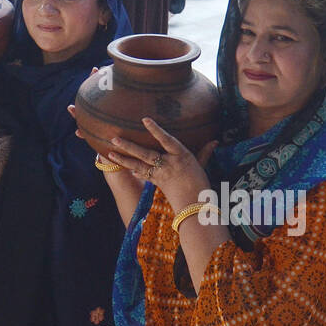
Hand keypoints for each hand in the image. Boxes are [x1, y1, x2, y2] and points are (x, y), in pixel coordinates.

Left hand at [100, 118, 215, 207]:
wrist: (195, 205)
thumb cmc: (200, 182)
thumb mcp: (202, 165)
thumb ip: (205, 152)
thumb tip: (215, 141)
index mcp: (181, 156)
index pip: (166, 140)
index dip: (156, 130)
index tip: (145, 119)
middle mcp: (168, 164)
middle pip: (146, 154)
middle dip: (129, 146)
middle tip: (114, 138)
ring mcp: (160, 174)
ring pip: (138, 165)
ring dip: (123, 158)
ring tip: (110, 151)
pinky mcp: (156, 182)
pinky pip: (141, 174)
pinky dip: (132, 169)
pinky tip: (121, 164)